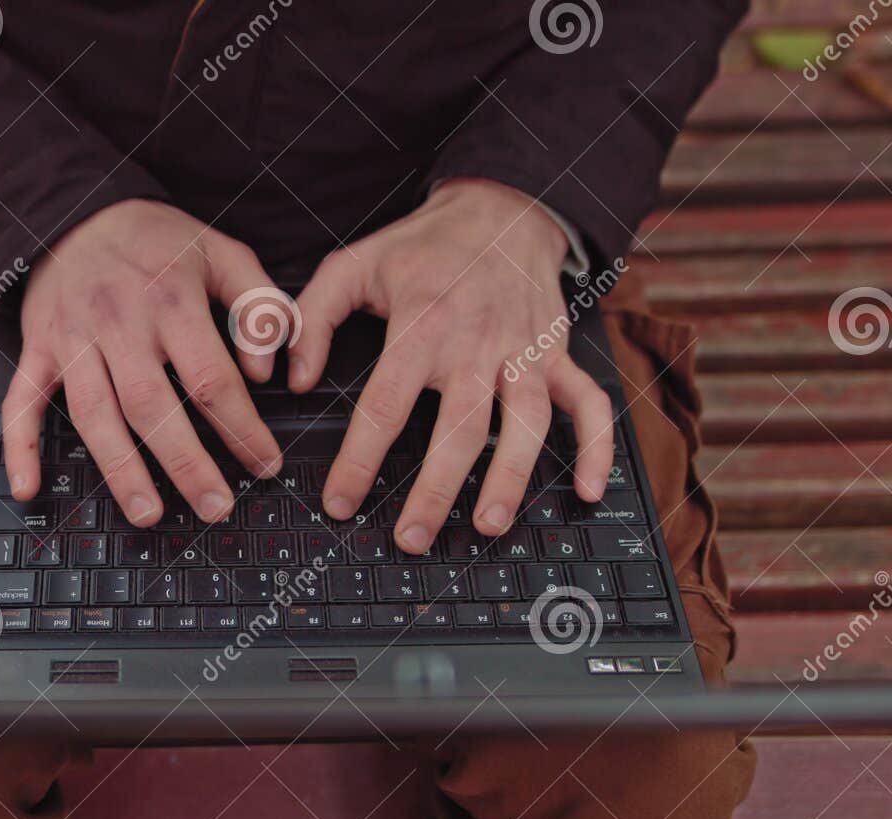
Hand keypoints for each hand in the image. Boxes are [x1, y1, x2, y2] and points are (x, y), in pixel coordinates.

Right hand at [3, 200, 284, 525]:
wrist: (78, 209)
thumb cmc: (155, 240)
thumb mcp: (222, 252)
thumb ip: (259, 305)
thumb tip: (268, 370)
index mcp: (170, 299)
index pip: (212, 378)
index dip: (243, 428)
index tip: (265, 463)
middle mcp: (118, 323)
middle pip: (153, 407)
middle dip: (187, 464)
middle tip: (216, 507)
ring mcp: (72, 339)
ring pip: (94, 415)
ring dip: (120, 470)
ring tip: (148, 514)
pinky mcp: (38, 349)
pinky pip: (21, 401)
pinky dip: (20, 447)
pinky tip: (30, 487)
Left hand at [289, 178, 614, 554]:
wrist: (500, 208)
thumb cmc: (422, 246)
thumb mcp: (352, 265)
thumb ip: (310, 318)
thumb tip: (294, 379)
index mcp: (422, 325)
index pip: (385, 405)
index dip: (360, 460)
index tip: (341, 503)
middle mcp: (478, 343)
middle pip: (459, 429)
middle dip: (434, 490)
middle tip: (411, 538)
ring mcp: (525, 351)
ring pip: (527, 424)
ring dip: (511, 478)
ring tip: (486, 525)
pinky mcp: (558, 354)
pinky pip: (589, 403)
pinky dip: (597, 446)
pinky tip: (587, 491)